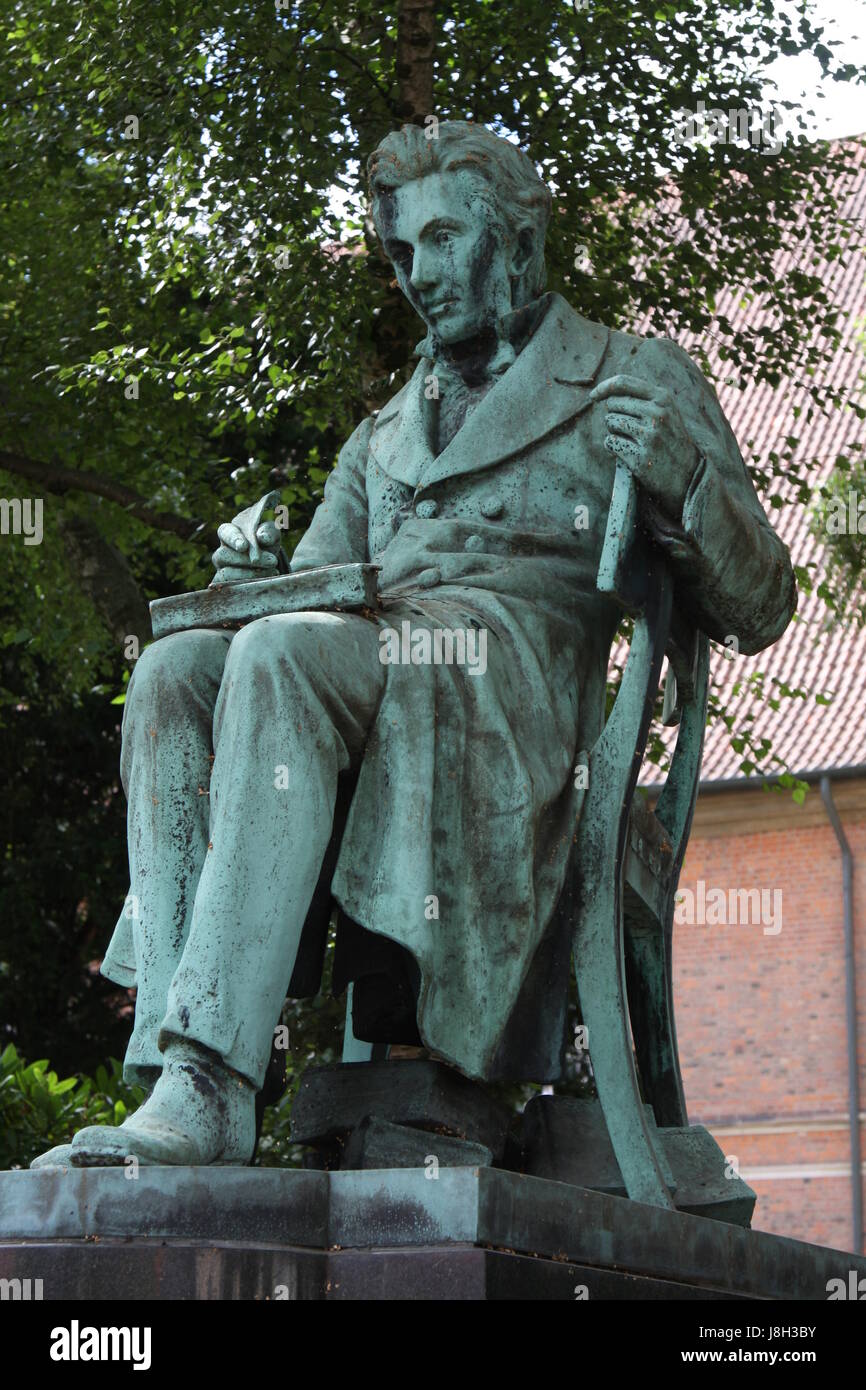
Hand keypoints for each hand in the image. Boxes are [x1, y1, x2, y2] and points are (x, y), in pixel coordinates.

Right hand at [211, 515, 284, 585]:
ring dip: (250, 573)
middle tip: (272, 561)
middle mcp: (221, 552)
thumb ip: (268, 532)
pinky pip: (231, 587)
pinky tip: (265, 581)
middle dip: (246, 559)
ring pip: (227, 573)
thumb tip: (262, 538)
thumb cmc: (267, 542)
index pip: (225, 532)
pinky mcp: (226, 585)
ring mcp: (222, 569)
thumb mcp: (271, 534)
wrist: (270, 561)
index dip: (233, 539)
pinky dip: (249, 585)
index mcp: (229, 533)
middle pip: (224, 554)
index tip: (244, 546)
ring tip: (272, 570)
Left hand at [590, 374, 698, 520]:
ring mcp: (649, 436)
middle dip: (614, 415)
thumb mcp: (666, 411)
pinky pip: (610, 442)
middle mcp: (657, 414)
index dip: (604, 387)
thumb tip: (606, 393)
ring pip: (610, 422)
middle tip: (629, 429)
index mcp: (663, 398)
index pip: (623, 383)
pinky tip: (626, 452)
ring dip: (613, 431)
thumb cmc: (671, 439)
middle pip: (613, 404)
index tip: (593, 395)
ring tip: (631, 440)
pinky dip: (612, 447)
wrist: (688, 473)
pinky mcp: (640, 457)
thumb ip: (643, 398)